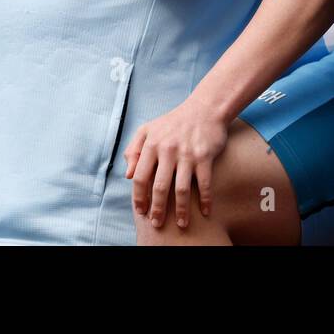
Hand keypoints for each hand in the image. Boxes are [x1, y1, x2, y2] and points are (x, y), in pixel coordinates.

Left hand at [124, 96, 230, 228]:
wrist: (205, 109)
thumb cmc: (174, 122)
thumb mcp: (148, 129)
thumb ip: (133, 149)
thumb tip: (127, 175)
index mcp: (152, 144)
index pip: (140, 177)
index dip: (139, 197)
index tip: (141, 211)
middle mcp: (168, 150)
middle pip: (159, 187)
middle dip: (157, 209)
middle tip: (157, 224)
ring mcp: (187, 154)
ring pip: (182, 189)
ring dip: (181, 210)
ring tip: (181, 224)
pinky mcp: (205, 156)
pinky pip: (204, 183)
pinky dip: (205, 200)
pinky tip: (205, 212)